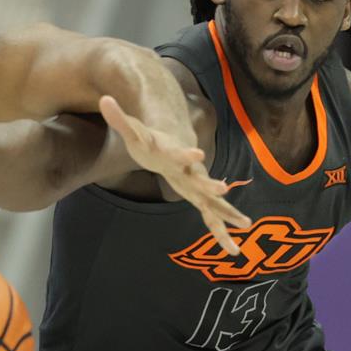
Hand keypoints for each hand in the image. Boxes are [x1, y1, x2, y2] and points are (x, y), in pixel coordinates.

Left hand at [99, 95, 247, 254]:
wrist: (171, 144)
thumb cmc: (149, 140)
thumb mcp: (132, 130)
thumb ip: (119, 117)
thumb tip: (104, 100)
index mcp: (174, 156)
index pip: (179, 155)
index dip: (186, 154)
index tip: (196, 153)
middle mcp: (190, 172)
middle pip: (202, 181)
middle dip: (212, 187)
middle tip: (224, 190)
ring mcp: (196, 186)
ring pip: (214, 203)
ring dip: (228, 215)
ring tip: (246, 226)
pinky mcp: (198, 198)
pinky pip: (211, 217)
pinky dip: (220, 232)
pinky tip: (233, 251)